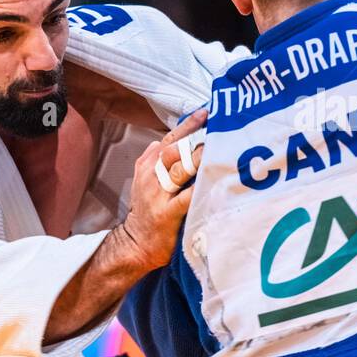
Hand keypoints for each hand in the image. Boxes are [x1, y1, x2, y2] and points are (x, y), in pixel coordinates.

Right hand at [120, 109, 206, 270]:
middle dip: (197, 139)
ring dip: (200, 158)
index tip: (207, 112)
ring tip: (219, 147)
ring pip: (180, 169)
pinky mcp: (166, 213)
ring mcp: (157, 194)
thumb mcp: (146, 180)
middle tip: (220, 127)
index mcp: (147, 165)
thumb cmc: (148, 210)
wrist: (136, 243)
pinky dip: (200, 187)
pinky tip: (215, 180)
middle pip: (175, 150)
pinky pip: (185, 196)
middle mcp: (151, 176)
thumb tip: (170, 140)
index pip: (170, 139)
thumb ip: (158, 160)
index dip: (189, 125)